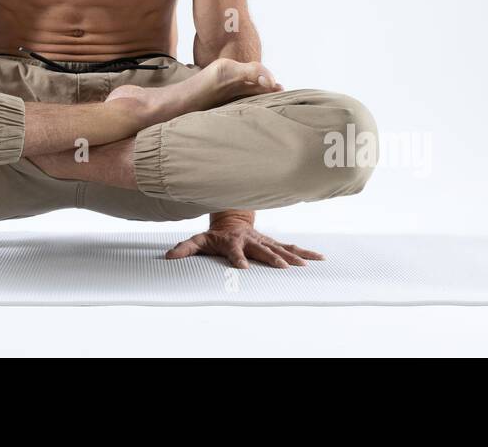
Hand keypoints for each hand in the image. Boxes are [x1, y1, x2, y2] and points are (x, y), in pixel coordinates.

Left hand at [165, 220, 323, 269]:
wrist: (231, 219)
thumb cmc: (214, 234)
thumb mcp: (197, 240)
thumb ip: (185, 248)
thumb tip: (168, 257)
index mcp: (232, 241)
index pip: (233, 250)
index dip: (237, 257)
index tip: (243, 267)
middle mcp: (250, 240)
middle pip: (262, 250)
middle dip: (272, 258)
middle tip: (282, 268)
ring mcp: (264, 240)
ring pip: (280, 248)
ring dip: (293, 257)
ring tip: (305, 266)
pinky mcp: (273, 242)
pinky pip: (291, 247)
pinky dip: (305, 252)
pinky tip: (319, 258)